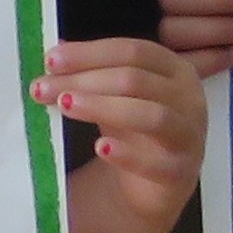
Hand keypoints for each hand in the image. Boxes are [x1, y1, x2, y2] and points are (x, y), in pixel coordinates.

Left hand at [39, 34, 207, 209]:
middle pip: (136, 80)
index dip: (90, 53)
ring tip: (66, 105)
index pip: (133, 51)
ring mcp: (189, 136)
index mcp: (173, 69)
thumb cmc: (134, 128)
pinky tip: (100, 148)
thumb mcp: (112, 94)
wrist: (155, 184)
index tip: (50, 60)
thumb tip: (56, 49)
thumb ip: (90, 71)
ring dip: (104, 107)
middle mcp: (189, 98)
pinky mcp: (180, 172)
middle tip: (42, 88)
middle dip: (85, 80)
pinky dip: (128, 155)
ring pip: (150, 115)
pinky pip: (157, 163)